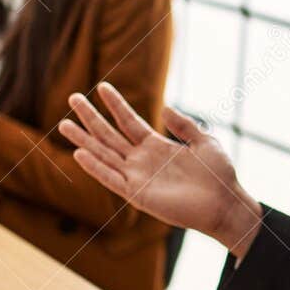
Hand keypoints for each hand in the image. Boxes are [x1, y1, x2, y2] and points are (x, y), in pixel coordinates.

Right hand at [59, 82, 262, 256]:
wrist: (225, 203)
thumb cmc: (219, 175)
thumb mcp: (204, 141)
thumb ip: (184, 125)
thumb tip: (164, 108)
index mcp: (156, 146)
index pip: (129, 121)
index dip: (116, 104)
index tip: (102, 86)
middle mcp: (142, 161)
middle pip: (109, 135)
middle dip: (90, 117)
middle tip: (72, 97)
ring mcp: (137, 177)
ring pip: (104, 155)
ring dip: (84, 140)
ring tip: (64, 124)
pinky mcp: (138, 194)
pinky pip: (111, 179)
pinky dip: (95, 167)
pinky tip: (80, 153)